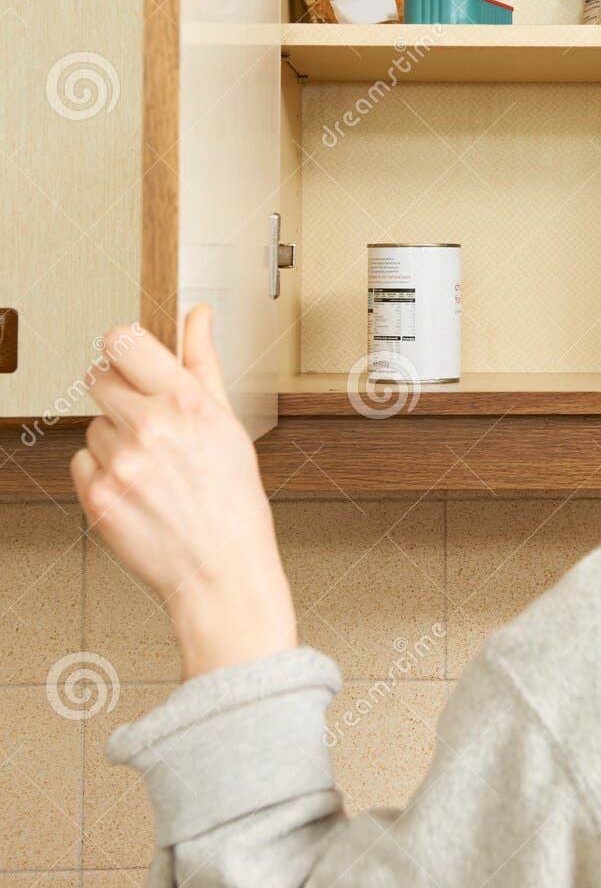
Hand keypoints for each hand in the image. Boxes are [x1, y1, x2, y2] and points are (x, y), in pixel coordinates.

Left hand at [71, 306, 296, 679]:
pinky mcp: (97, 496)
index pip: (123, 340)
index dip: (124, 350)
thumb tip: (198, 316)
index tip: (133, 363)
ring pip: (93, 424)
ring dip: (114, 439)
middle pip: (98, 377)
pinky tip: (136, 488)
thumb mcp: (227, 423)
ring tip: (151, 467)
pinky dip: (102, 472)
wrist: (221, 571)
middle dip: (117, 392)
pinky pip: (82, 461)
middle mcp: (151, 427)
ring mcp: (121, 463)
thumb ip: (204, 361)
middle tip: (144, 420)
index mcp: (187, 401)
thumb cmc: (232, 501)